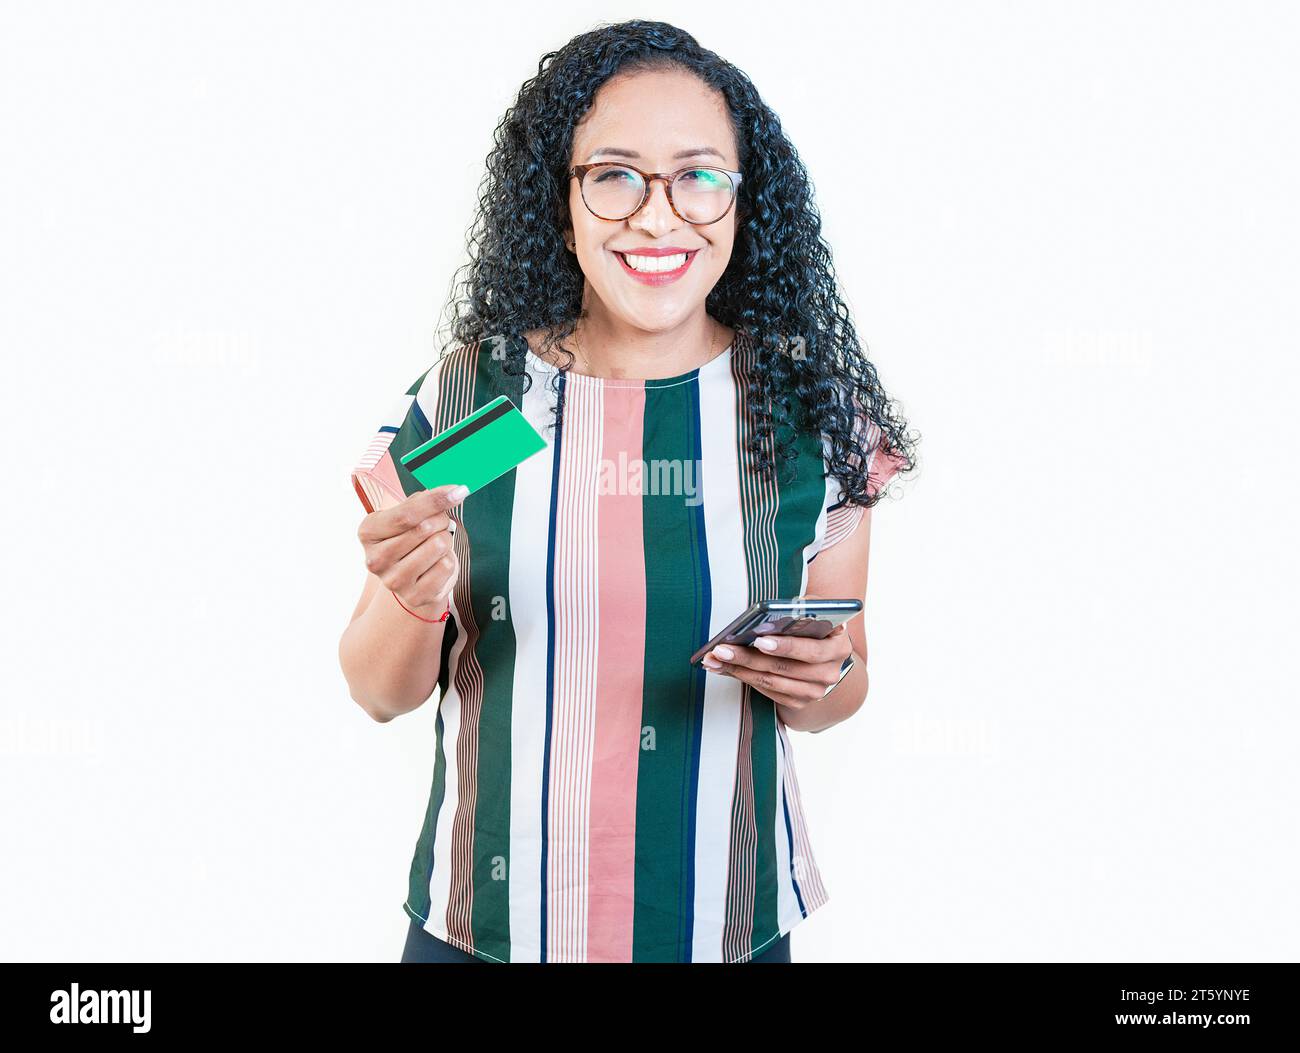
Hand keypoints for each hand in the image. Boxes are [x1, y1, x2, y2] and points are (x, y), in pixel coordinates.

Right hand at [357, 484, 466, 617]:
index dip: (435, 500)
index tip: (458, 490)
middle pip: (424, 528)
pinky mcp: (415, 596)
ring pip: (438, 545)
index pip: (405, 514)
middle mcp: (375, 559)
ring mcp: (393, 581)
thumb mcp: (408, 515)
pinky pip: (446, 566)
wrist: (412, 578)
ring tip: (435, 545)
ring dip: (445, 540)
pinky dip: (448, 561)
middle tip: (439, 524)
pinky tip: (436, 564)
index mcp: (368, 532)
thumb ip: (423, 501)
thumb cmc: (410, 538)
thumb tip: (454, 491)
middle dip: (441, 520)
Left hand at [701, 622, 854, 712]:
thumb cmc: (815, 626)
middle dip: (749, 657)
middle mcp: (828, 674)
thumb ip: (805, 607)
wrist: (825, 657)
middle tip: (723, 650)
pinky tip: (722, 667)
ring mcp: (813, 692)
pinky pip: (765, 690)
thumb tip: (780, 607)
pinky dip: (742, 677)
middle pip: (783, 668)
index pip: (811, 650)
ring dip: (738, 670)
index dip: (786, 646)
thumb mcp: (816, 612)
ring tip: (714, 658)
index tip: (759, 640)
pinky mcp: (797, 702)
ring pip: (770, 681)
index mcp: (838, 648)